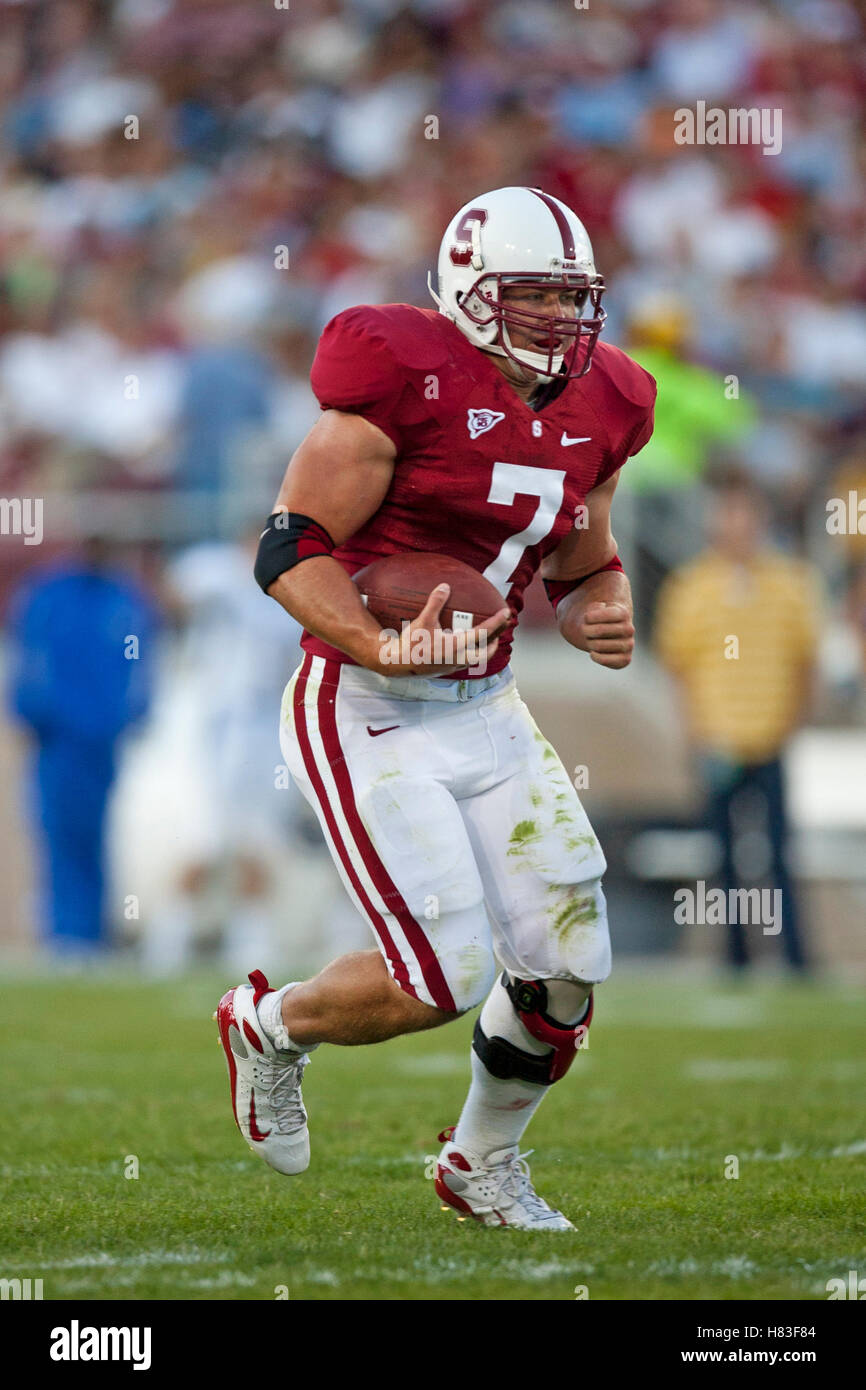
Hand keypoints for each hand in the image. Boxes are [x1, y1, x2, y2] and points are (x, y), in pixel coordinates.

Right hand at [364, 583, 510, 677]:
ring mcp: (454, 665)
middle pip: (487, 651)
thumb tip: (445, 586)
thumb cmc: (411, 643)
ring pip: (477, 658)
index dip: (497, 622)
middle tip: (501, 628)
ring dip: (485, 648)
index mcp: (456, 645)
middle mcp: (459, 658)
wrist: (397, 664)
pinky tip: (466, 645)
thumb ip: (435, 602)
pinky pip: (466, 660)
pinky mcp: (447, 669)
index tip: (507, 612)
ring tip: (487, 637)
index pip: (484, 633)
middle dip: (496, 640)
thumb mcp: (423, 620)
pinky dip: (472, 652)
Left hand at [572, 600, 634, 668]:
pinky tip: (593, 652)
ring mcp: (629, 645)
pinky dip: (595, 657)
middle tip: (584, 630)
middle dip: (586, 630)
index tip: (586, 617)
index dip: (588, 617)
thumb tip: (597, 610)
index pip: (602, 614)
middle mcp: (629, 629)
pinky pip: (606, 660)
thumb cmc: (599, 619)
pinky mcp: (625, 659)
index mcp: (623, 613)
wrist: (609, 633)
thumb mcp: (596, 608)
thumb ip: (594, 608)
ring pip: (598, 645)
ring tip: (591, 640)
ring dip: (589, 643)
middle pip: (598, 630)